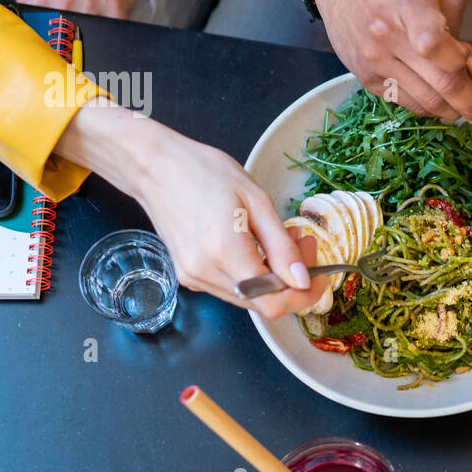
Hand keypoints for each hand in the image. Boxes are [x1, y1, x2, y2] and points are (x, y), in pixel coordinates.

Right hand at [128, 134, 328, 317]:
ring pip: (249, 298)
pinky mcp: (189, 275)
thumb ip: (281, 247)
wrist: (156, 167)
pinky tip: (256, 245)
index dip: (304, 292)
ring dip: (273, 277)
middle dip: (292, 281)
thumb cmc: (203, 172)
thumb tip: (303, 280)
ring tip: (280, 237)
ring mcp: (194, 278)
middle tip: (301, 242)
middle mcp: (205, 273)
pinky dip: (253, 274)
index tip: (316, 266)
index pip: (274, 302)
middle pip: (263, 304)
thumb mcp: (256, 201)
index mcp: (224, 253)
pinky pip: (232, 288)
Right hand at [314, 0, 471, 121]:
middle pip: (439, 85)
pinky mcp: (365, 78)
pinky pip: (404, 102)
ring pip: (424, 102)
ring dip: (448, 110)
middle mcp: (387, 37)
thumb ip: (459, 33)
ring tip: (460, 105)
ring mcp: (374, 61)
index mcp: (410, 6)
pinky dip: (425, 105)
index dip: (462, 61)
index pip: (437, 45)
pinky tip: (433, 96)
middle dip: (469, 104)